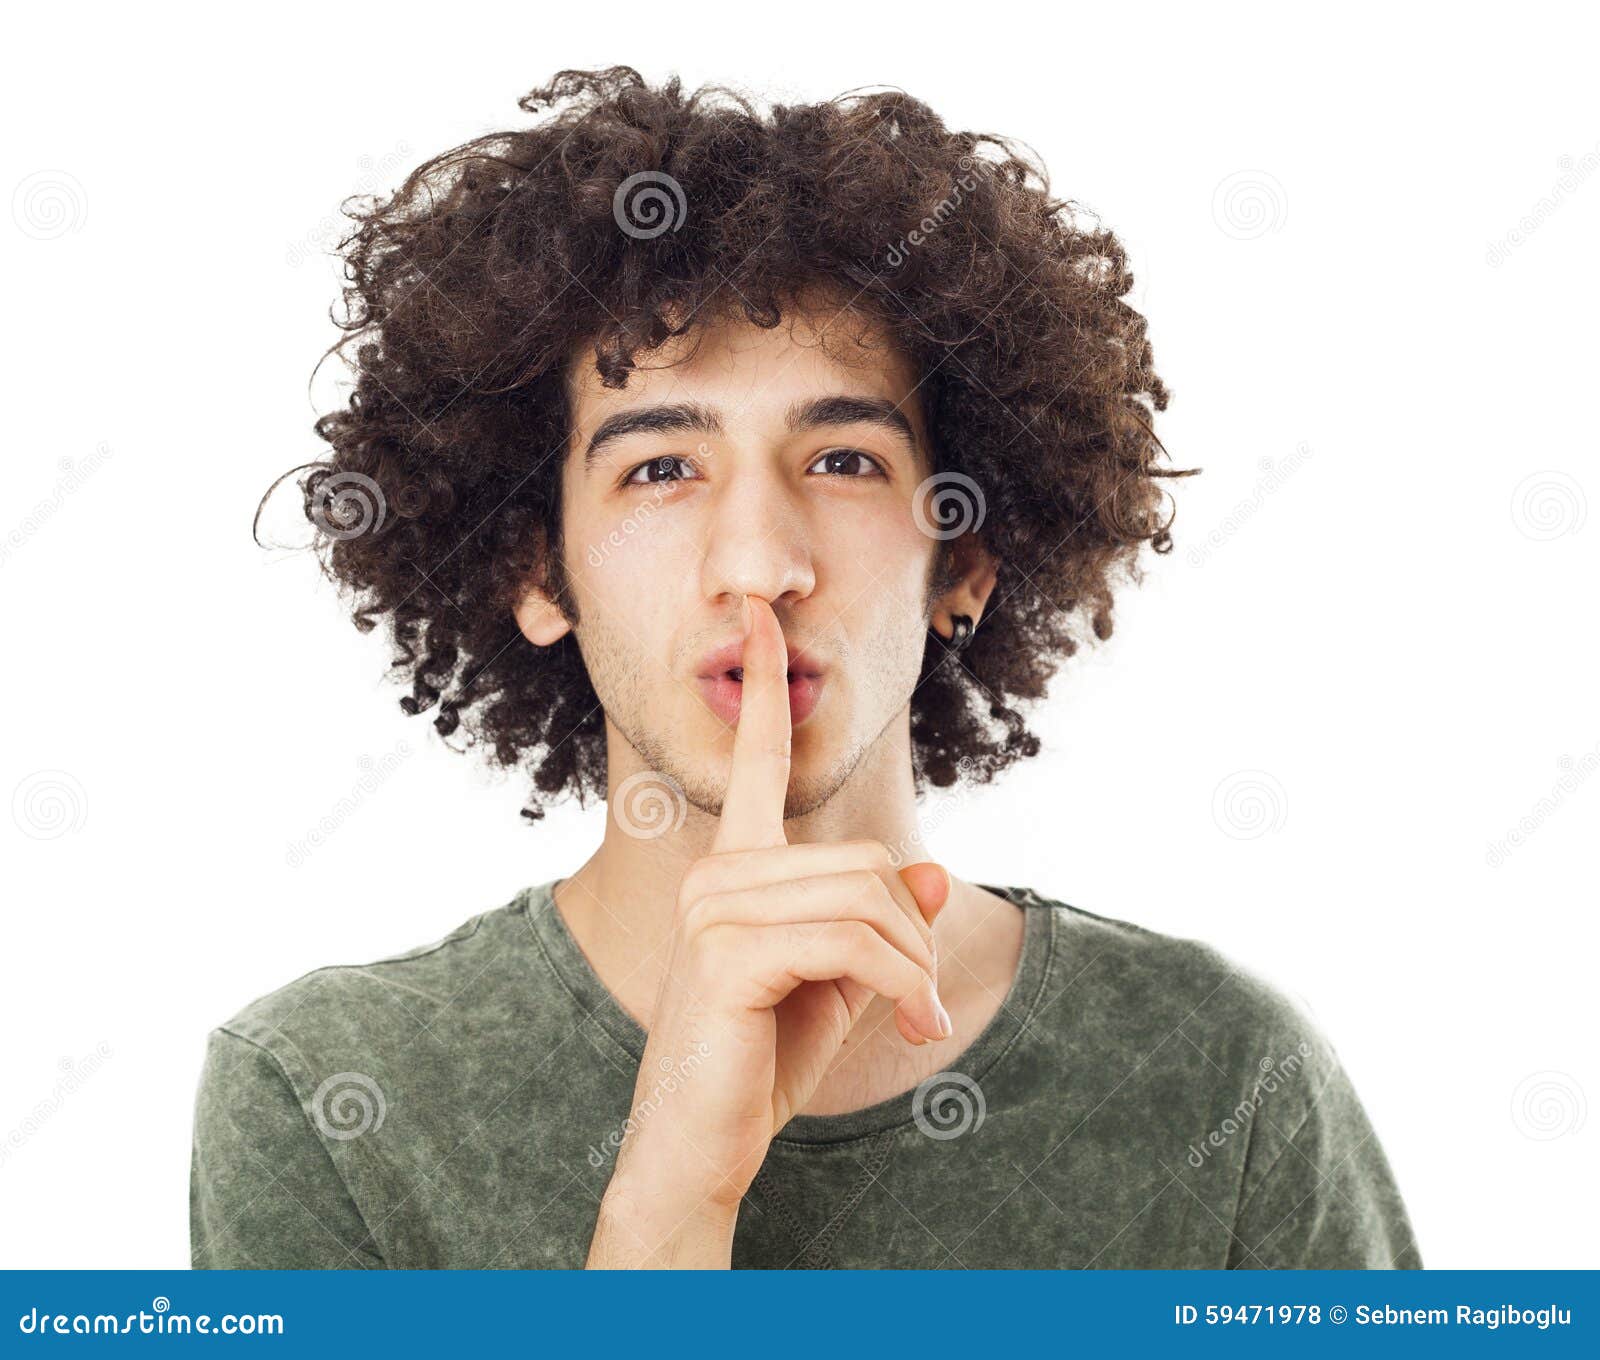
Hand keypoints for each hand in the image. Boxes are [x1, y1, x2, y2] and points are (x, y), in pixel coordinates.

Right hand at [587, 594, 951, 1266]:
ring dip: (910, 966)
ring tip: (912, 1019)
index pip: (756, 759)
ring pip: (869, 897)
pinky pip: (854, 940)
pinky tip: (910, 1028)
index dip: (763, 685)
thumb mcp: (839, 985)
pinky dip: (900, 985)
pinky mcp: (727, 952)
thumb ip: (877, 926)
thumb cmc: (761, 1063)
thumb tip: (925, 877)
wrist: (701, 1147)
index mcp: (735, 868)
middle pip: (866, 857)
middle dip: (910, 934)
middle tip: (916, 1001)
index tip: (757, 618)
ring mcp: (715, 908)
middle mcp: (716, 873)